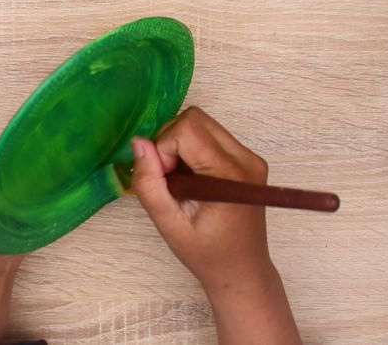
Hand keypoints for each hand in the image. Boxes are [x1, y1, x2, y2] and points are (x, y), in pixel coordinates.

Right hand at [130, 107, 300, 344]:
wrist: (241, 270)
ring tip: (181, 181)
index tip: (166, 181)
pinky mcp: (247, 158)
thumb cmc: (206, 254)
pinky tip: (193, 179)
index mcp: (230, 175)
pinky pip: (210, 134)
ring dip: (180, 144)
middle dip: (170, 142)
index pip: (186, 130)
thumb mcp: (168, 224)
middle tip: (170, 179)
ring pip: (201, 122)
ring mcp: (250, 156)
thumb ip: (149, 183)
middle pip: (195, 118)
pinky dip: (192, 149)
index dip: (164, 149)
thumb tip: (138, 142)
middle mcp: (246, 159)